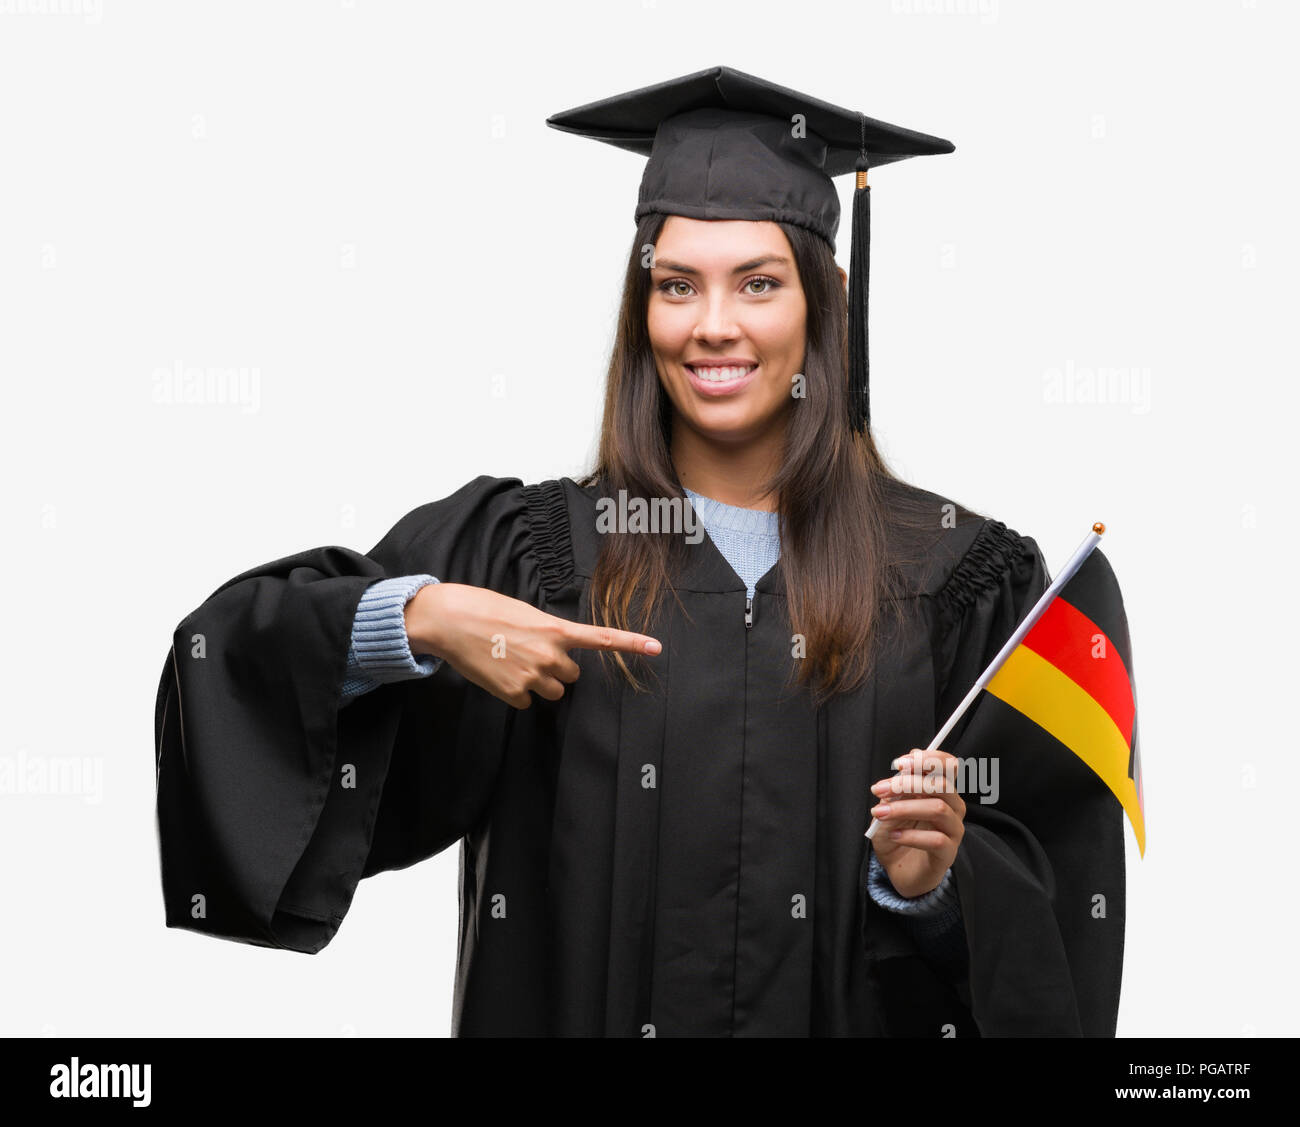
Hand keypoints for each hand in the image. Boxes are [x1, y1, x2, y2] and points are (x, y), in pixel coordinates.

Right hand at [404, 582, 660, 709]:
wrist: (448, 621)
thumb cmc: (483, 609)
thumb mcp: (523, 612)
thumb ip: (546, 631)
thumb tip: (554, 649)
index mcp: (554, 629)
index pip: (601, 639)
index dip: (631, 643)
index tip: (656, 648)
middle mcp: (549, 654)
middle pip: (571, 675)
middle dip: (556, 668)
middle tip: (529, 652)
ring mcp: (531, 676)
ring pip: (552, 690)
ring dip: (539, 681)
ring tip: (511, 661)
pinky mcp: (512, 692)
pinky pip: (527, 701)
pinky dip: (515, 691)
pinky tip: (498, 673)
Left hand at [869, 748, 966, 897]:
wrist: (899, 870)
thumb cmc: (897, 834)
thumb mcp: (889, 808)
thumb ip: (895, 792)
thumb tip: (896, 779)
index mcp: (941, 791)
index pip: (948, 766)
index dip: (928, 759)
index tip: (899, 763)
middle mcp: (953, 807)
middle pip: (942, 785)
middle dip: (908, 783)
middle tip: (879, 789)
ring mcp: (953, 831)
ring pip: (939, 809)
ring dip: (905, 808)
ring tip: (880, 813)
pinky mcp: (948, 854)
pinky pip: (936, 840)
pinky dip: (912, 836)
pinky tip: (895, 835)